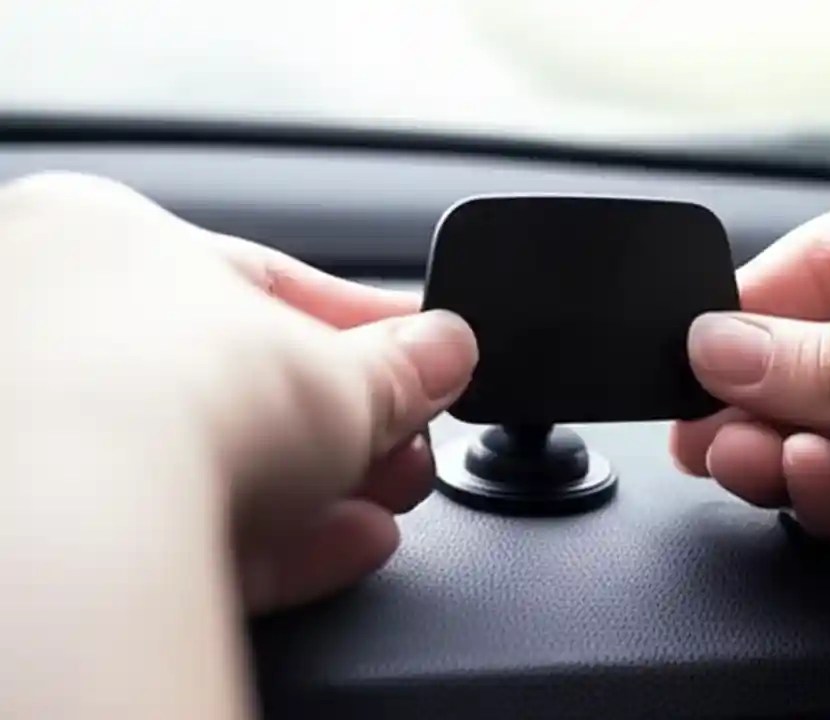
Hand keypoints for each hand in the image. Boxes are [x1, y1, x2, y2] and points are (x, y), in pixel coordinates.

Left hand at [0, 172, 474, 613]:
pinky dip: (266, 542)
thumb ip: (402, 364)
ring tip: (386, 508)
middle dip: (345, 424)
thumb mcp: (340, 371)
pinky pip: (172, 530)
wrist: (64, 517)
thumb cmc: (168, 392)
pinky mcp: (44, 531)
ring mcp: (34, 434)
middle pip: (235, 382)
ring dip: (317, 491)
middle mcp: (44, 322)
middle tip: (407, 446)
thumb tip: (445, 352)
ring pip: (203, 463)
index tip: (426, 359)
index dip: (363, 328)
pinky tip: (340, 550)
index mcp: (100, 236)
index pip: (261, 283)